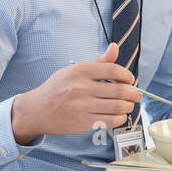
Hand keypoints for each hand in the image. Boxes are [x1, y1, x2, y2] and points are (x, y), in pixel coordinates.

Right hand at [11, 42, 142, 141]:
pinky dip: (120, 118)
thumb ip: (97, 62)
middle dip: (134, 93)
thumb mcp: (73, 70)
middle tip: (136, 94)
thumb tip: (114, 48)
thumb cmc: (56, 89)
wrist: (35, 111)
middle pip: (120, 90)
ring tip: (128, 105)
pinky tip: (119, 115)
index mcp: (79, 71)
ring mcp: (81, 106)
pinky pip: (110, 121)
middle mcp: (80, 88)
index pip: (113, 70)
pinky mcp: (82, 123)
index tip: (130, 79)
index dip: (127, 75)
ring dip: (129, 106)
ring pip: (118, 106)